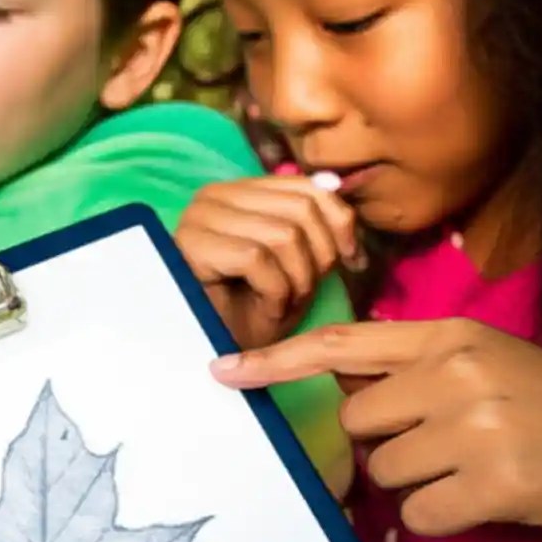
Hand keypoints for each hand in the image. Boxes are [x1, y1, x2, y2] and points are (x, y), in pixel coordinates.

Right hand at [174, 176, 361, 348]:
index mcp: (238, 191)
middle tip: (305, 294)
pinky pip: (256, 258)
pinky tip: (267, 310)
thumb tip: (334, 182)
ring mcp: (196, 219)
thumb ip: (314, 220)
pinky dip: (275, 292)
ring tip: (284, 304)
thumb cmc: (257, 311)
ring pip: (282, 235)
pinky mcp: (188, 246)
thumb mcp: (299, 260)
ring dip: (298, 281)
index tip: (353, 262)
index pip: (306, 187)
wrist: (222, 358)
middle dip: (319, 259)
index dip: (340, 225)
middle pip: (300, 209)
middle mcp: (213, 195)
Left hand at [210, 318, 541, 538]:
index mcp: (451, 336)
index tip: (224, 370)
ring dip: (418, 484)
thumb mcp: (486, 364)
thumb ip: (414, 366)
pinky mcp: (494, 482)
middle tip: (445, 446)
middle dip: (385, 443)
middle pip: (356, 419)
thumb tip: (339, 379)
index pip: (343, 343)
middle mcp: (457, 372)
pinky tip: (485, 501)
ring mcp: (476, 425)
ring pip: (383, 470)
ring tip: (475, 469)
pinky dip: (442, 519)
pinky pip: (417, 514)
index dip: (277, 359)